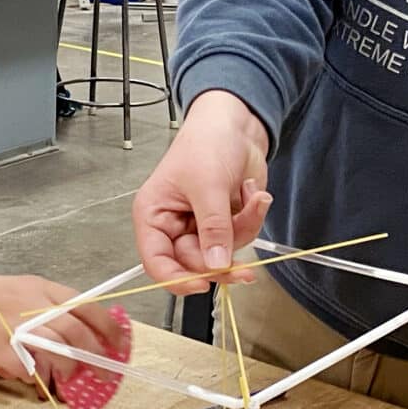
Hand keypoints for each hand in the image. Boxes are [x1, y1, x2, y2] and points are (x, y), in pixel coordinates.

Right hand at [0, 272, 124, 396]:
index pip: (86, 306)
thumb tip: (86, 330)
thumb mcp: (27, 289)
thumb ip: (54, 305)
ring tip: (73, 377)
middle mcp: (34, 307)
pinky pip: (30, 368)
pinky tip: (40, 380)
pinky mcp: (2, 350)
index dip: (107, 326)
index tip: (119, 342)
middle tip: (105, 371)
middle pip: (75, 331)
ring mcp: (18, 329)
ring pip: (58, 350)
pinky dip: (38, 378)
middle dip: (95, 354)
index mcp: (44, 290)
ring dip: (70, 368)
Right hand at [132, 91, 272, 293]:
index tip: (203, 284)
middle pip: (194, 264)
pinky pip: (240, 238)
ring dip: (244, 229)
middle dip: (223, 258)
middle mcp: (174, 226)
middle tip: (245, 267)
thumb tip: (216, 265)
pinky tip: (252, 193)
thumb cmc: (207, 142)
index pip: (156, 262)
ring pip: (222, 254)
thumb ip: (213, 228)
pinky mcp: (225, 223)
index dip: (177, 279)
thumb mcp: (207, 186)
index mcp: (154, 215)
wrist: (237, 124)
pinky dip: (252, 217)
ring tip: (253, 198)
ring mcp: (201, 226)